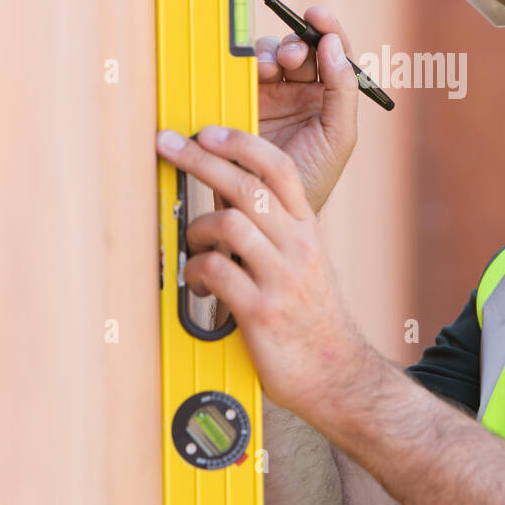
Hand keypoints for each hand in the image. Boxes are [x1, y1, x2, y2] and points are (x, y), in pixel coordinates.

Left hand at [156, 125, 375, 421]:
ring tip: (194, 246)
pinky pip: (217, 272)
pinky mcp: (261, 311)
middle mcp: (297, 247)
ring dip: (198, 229)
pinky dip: (196, 272)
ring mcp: (281, 278)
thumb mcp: (302, 261)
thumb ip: (268, 227)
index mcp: (306, 229)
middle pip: (247, 187)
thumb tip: (223, 189)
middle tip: (167, 146)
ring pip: (228, 224)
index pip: (279, 169)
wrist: (337, 372)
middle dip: (200, 159)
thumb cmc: (311, 316)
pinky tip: (198, 284)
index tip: (207, 131)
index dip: (240, 143)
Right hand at [254, 7, 358, 215]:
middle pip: (299, 48)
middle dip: (295, 44)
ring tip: (268, 67)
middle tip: (290, 56)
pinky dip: (246, 64)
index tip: (316, 16)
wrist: (270, 210)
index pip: (332, 52)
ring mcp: (270, 95)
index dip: (327, 29)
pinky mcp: (241, 101)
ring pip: (270, 55)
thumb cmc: (313, 178)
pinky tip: (251, 72)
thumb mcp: (339, 136)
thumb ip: (343, 91)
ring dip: (269, 52)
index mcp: (329, 95)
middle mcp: (300, 91)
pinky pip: (242, 72)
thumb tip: (334, 45)